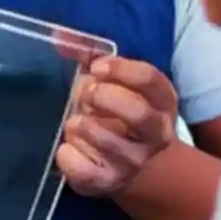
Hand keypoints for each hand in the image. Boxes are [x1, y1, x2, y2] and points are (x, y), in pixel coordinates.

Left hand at [56, 56, 177, 196]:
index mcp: (162, 102)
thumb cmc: (117, 112)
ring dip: (81, 124)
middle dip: (104, 97)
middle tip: (86, 94)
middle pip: (137, 113)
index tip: (97, 67)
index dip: (120, 69)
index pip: (149, 79)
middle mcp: (155, 134)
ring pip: (106, 141)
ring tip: (75, 121)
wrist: (130, 164)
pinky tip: (68, 146)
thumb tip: (58, 36)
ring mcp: (133, 161)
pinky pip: (82, 169)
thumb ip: (90, 57)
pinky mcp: (108, 183)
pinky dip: (67, 154)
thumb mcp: (115, 83)